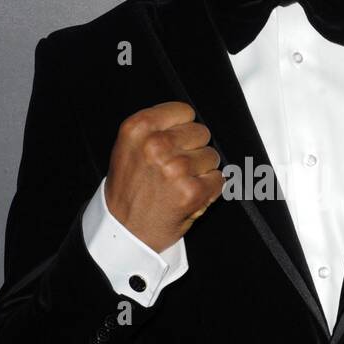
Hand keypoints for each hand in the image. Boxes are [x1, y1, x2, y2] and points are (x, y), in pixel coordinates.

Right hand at [104, 101, 222, 253]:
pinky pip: (219, 179)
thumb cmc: (128, 192)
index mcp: (138, 129)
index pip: (184, 111)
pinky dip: (209, 190)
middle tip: (174, 168)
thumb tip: (189, 119)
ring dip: (200, 171)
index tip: (175, 141)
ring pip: (211, 156)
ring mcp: (176, 168)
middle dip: (193, 149)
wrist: (124, 231)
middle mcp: (156, 145)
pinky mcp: (192, 191)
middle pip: (201, 132)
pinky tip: (188, 196)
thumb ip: (156, 129)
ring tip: (178, 184)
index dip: (182, 127)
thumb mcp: (128, 148)